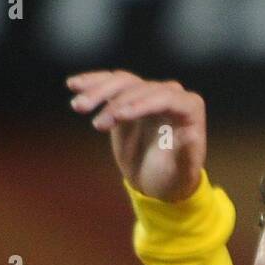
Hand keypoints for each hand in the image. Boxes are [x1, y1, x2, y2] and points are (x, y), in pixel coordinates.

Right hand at [66, 69, 206, 201]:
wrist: (157, 182)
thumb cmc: (174, 180)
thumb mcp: (181, 174)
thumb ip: (188, 155)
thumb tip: (191, 134)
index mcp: (189, 108)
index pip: (164, 98)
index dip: (140, 104)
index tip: (118, 116)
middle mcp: (171, 94)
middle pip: (140, 89)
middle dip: (116, 103)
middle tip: (97, 125)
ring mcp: (149, 93)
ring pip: (122, 82)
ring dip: (98, 92)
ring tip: (78, 107)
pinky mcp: (130, 96)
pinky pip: (110, 83)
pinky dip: (92, 84)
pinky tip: (73, 86)